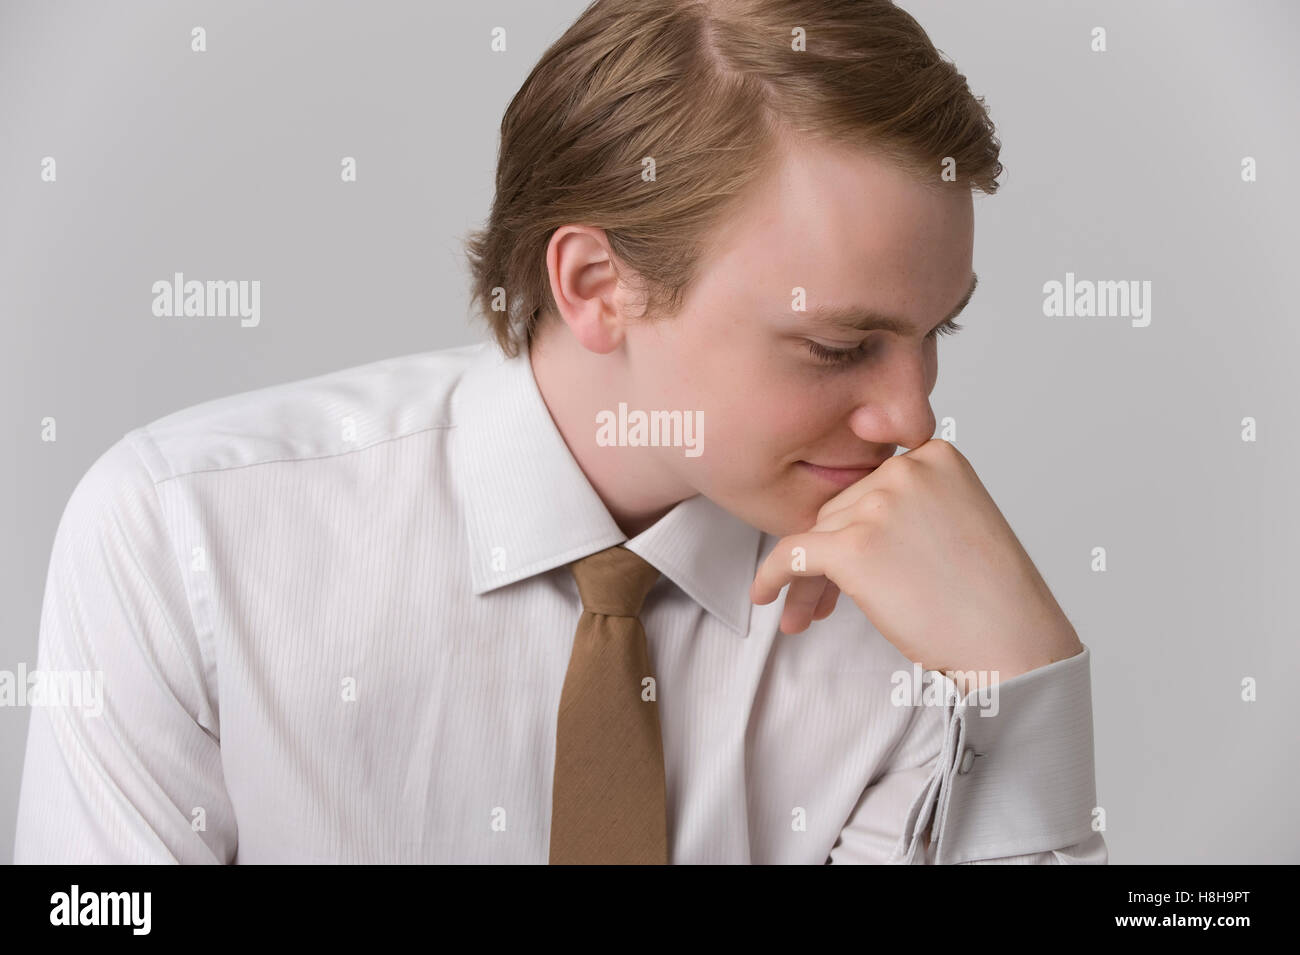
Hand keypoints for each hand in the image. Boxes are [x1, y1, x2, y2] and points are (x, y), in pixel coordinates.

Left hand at [750, 439, 1082, 679]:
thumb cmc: (992, 595)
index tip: (855, 559)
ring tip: (814, 615)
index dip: (855, 524)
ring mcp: (880, 504)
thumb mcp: (959, 519)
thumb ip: (909, 503)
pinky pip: (793, 554)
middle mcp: (906, 467)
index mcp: (936, 453)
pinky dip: (773, 576)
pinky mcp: (855, 546)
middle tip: (827, 602)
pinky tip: (765, 596)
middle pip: (838, 507)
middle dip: (831, 554)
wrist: (1014, 642)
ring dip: (812, 578)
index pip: (870, 482)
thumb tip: (842, 518)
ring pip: (817, 534)